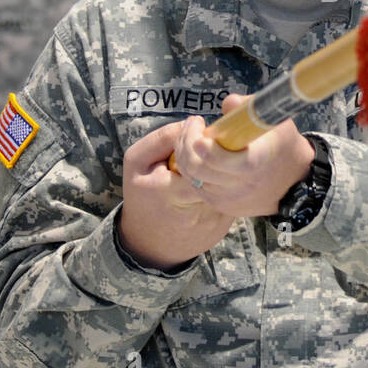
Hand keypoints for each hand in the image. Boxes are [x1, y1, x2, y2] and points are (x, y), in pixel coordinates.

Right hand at [118, 120, 234, 271]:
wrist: (149, 244)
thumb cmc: (142, 197)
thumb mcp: (137, 163)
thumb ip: (161, 139)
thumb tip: (191, 123)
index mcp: (173, 190)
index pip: (202, 158)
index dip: (204, 141)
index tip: (198, 131)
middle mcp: (197, 208)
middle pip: (220, 170)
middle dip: (216, 155)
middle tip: (206, 148)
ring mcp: (213, 220)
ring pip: (229, 184)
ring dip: (223, 172)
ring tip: (208, 168)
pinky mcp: (223, 227)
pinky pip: (231, 199)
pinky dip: (225, 189)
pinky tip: (212, 187)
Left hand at [172, 94, 313, 219]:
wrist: (297, 182)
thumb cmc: (284, 145)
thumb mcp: (274, 120)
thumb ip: (249, 108)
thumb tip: (228, 104)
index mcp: (254, 163)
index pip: (214, 158)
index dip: (197, 141)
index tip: (199, 122)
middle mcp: (241, 186)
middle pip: (196, 168)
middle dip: (185, 143)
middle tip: (191, 126)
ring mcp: (231, 200)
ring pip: (192, 179)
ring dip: (186, 156)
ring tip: (193, 139)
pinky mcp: (224, 208)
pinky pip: (198, 188)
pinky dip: (193, 171)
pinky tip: (200, 157)